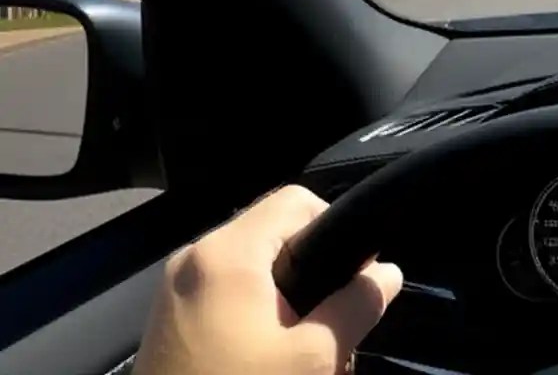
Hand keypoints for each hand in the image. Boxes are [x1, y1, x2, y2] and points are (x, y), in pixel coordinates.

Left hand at [133, 185, 402, 374]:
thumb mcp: (312, 358)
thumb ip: (356, 307)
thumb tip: (388, 273)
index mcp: (225, 253)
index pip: (295, 201)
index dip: (336, 227)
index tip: (355, 275)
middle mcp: (192, 259)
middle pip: (271, 235)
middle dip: (311, 270)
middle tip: (332, 319)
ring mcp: (173, 292)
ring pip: (249, 267)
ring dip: (285, 296)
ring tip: (302, 345)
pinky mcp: (168, 322)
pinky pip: (224, 294)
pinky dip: (254, 313)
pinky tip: (267, 357)